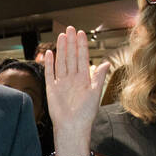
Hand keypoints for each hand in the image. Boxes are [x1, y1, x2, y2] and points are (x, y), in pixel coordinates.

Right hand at [44, 27, 109, 147]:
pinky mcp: (51, 89)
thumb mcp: (95, 93)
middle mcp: (72, 78)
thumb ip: (98, 77)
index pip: (83, 58)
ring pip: (61, 62)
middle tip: (70, 28)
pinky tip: (49, 53)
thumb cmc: (85, 114)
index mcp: (84, 78)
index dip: (82, 45)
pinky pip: (50, 73)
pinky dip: (49, 64)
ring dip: (61, 49)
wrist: (72, 127)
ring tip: (61, 36)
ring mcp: (61, 82)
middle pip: (71, 56)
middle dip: (71, 43)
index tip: (81, 33)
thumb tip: (106, 63)